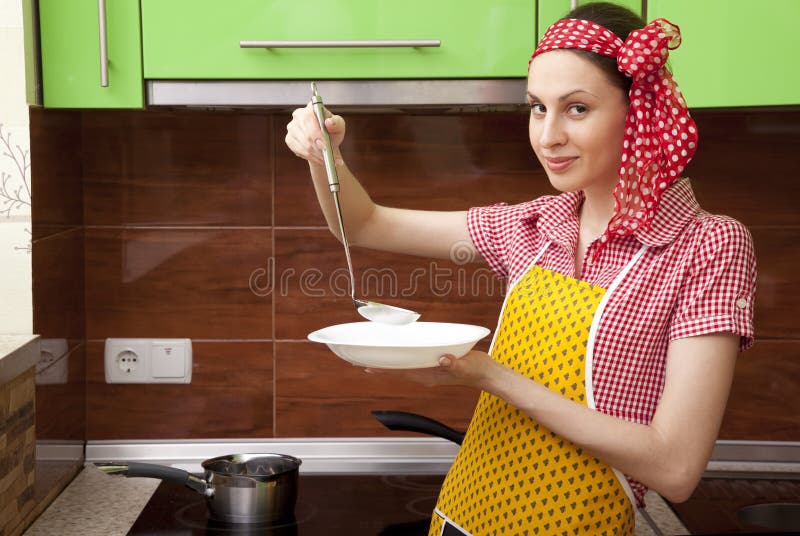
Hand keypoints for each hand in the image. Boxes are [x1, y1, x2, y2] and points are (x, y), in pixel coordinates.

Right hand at [285, 102, 346, 165]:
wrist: (325, 143)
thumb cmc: (332, 132)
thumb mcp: (339, 126)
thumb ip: (336, 124)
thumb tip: (329, 122)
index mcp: (311, 107)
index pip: (310, 119)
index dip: (317, 134)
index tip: (325, 146)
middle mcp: (298, 115)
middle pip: (306, 134)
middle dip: (318, 147)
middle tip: (327, 156)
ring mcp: (292, 127)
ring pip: (303, 145)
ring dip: (316, 154)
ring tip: (326, 159)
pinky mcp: (289, 139)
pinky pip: (299, 150)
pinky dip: (310, 157)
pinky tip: (318, 158)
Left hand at [365, 350, 499, 388]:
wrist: (485, 373)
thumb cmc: (475, 370)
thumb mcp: (464, 365)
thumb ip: (453, 363)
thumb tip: (441, 358)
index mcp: (428, 375)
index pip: (401, 372)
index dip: (384, 369)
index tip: (367, 366)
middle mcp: (425, 374)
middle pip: (398, 370)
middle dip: (382, 366)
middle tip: (362, 361)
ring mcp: (429, 370)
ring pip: (405, 367)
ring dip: (391, 362)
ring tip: (375, 358)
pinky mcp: (434, 365)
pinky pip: (414, 362)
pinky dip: (404, 357)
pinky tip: (400, 352)